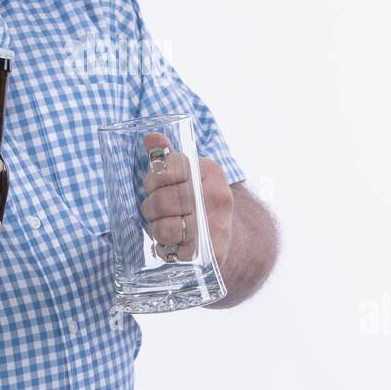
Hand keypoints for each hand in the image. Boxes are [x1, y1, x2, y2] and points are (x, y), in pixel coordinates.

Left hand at [138, 132, 232, 264]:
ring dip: (156, 228)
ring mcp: (215, 225)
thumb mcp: (190, 176)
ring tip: (161, 226)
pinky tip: (170, 243)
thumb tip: (151, 137)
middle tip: (152, 210)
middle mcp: (216, 197)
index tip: (153, 185)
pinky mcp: (211, 252)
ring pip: (167, 227)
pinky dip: (164, 248)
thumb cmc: (202, 202)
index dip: (153, 178)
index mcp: (210, 172)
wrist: (239, 238)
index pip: (169, 167)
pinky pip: (173, 250)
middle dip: (151, 206)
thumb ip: (168, 158)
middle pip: (164, 199)